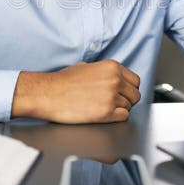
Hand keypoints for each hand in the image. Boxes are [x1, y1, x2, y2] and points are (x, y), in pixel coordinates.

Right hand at [11, 60, 141, 123]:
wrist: (48, 93)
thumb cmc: (62, 81)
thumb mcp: (86, 66)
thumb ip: (103, 71)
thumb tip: (111, 77)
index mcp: (112, 67)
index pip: (135, 81)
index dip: (129, 89)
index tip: (123, 93)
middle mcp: (115, 80)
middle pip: (135, 95)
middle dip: (126, 100)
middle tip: (114, 103)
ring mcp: (111, 96)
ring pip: (130, 106)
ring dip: (119, 109)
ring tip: (104, 108)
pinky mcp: (106, 113)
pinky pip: (123, 117)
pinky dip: (116, 118)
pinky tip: (104, 115)